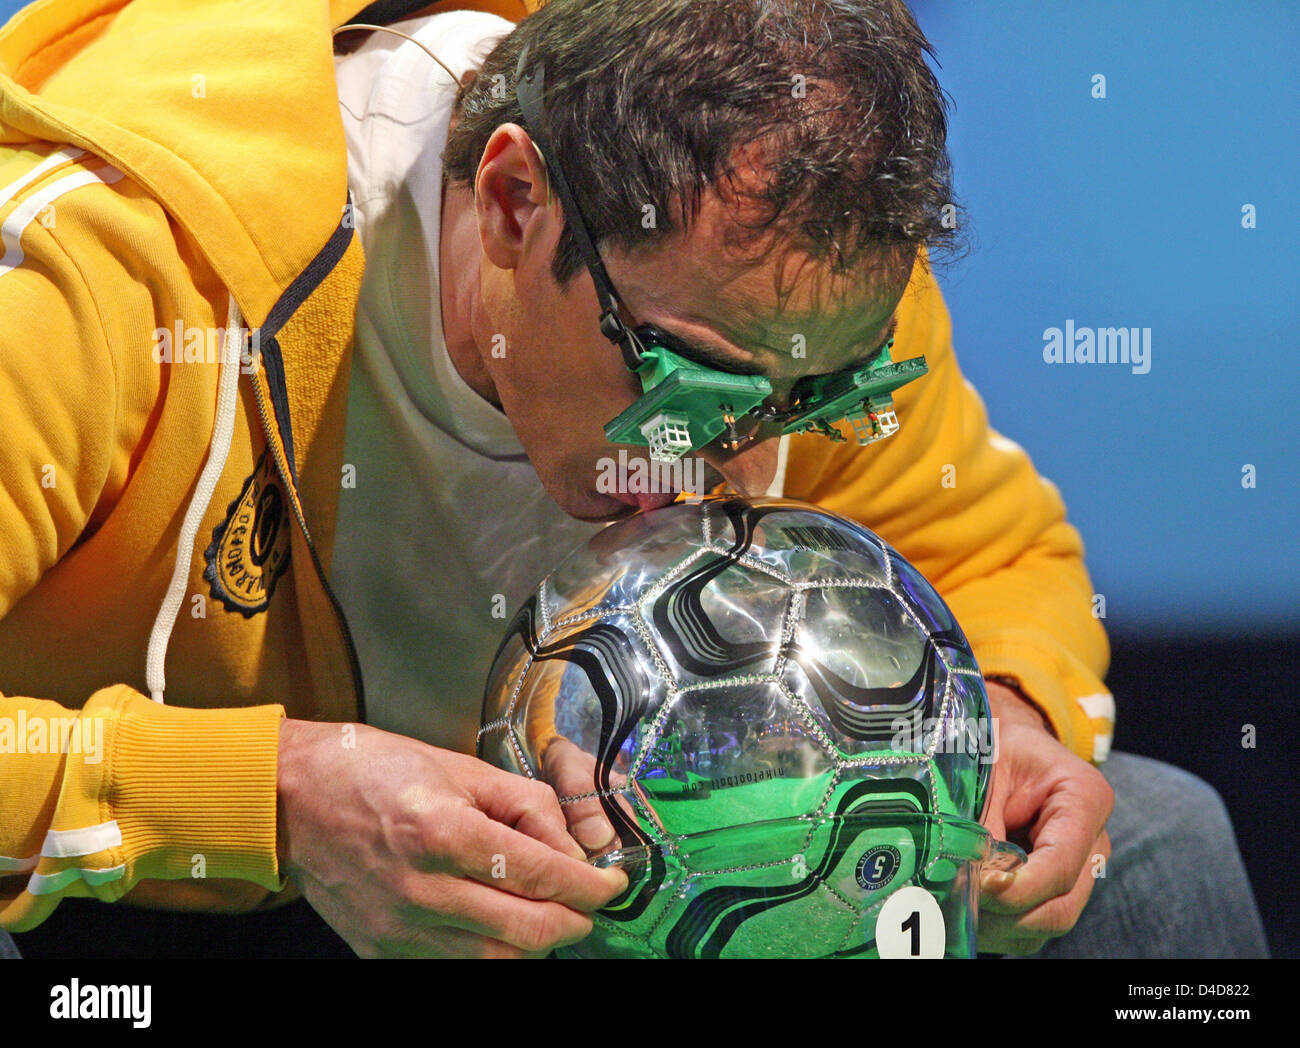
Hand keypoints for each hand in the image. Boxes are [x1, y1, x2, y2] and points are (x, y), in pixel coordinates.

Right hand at [276, 719, 626, 957]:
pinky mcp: (383, 950)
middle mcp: (422, 889)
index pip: (542, 876)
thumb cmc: (377, 770)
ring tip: (547, 912)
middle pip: (529, 930)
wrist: (294, 799)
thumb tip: (575, 850)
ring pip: (498, 959)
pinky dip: (491, 951)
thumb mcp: (464, 769)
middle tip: (588, 902)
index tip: (610, 882)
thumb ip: (529, 807)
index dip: (590, 884)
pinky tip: (499, 923)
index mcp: (443, 832)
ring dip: (536, 940)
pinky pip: (456, 965)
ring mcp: (400, 928)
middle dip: (574, 919)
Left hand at [976, 682, 1113, 954]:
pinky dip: (998, 926)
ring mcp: (1078, 871)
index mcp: (1084, 798)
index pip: (1059, 865)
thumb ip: (982, 820)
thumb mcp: (985, 767)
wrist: (1002, 743)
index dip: (1017, 887)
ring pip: (1045, 924)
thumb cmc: (993, 746)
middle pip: (1060, 907)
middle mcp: (1092, 842)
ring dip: (998, 924)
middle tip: (956, 900)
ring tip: (953, 905)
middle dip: (1005, 912)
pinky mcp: (1056, 890)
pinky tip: (965, 908)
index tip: (977, 886)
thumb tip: (966, 873)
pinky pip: (1032, 926)